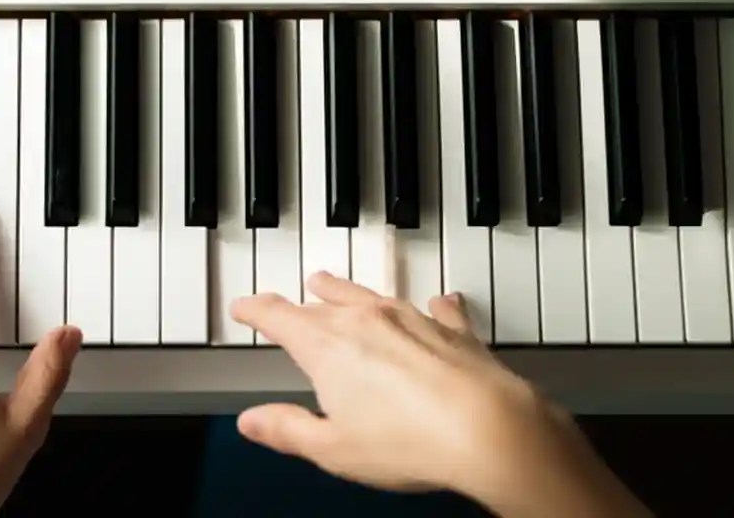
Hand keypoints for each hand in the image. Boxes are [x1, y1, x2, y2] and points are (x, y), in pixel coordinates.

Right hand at [230, 231, 650, 517]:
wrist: (488, 429)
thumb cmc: (410, 441)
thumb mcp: (332, 448)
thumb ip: (288, 430)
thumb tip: (253, 421)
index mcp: (327, 346)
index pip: (278, 316)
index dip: (255, 310)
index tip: (244, 306)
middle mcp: (366, 321)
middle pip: (324, 300)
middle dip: (304, 299)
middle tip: (295, 296)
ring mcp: (411, 319)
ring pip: (370, 294)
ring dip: (349, 290)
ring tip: (337, 284)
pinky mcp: (452, 330)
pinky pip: (436, 308)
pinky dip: (430, 305)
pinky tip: (438, 301)